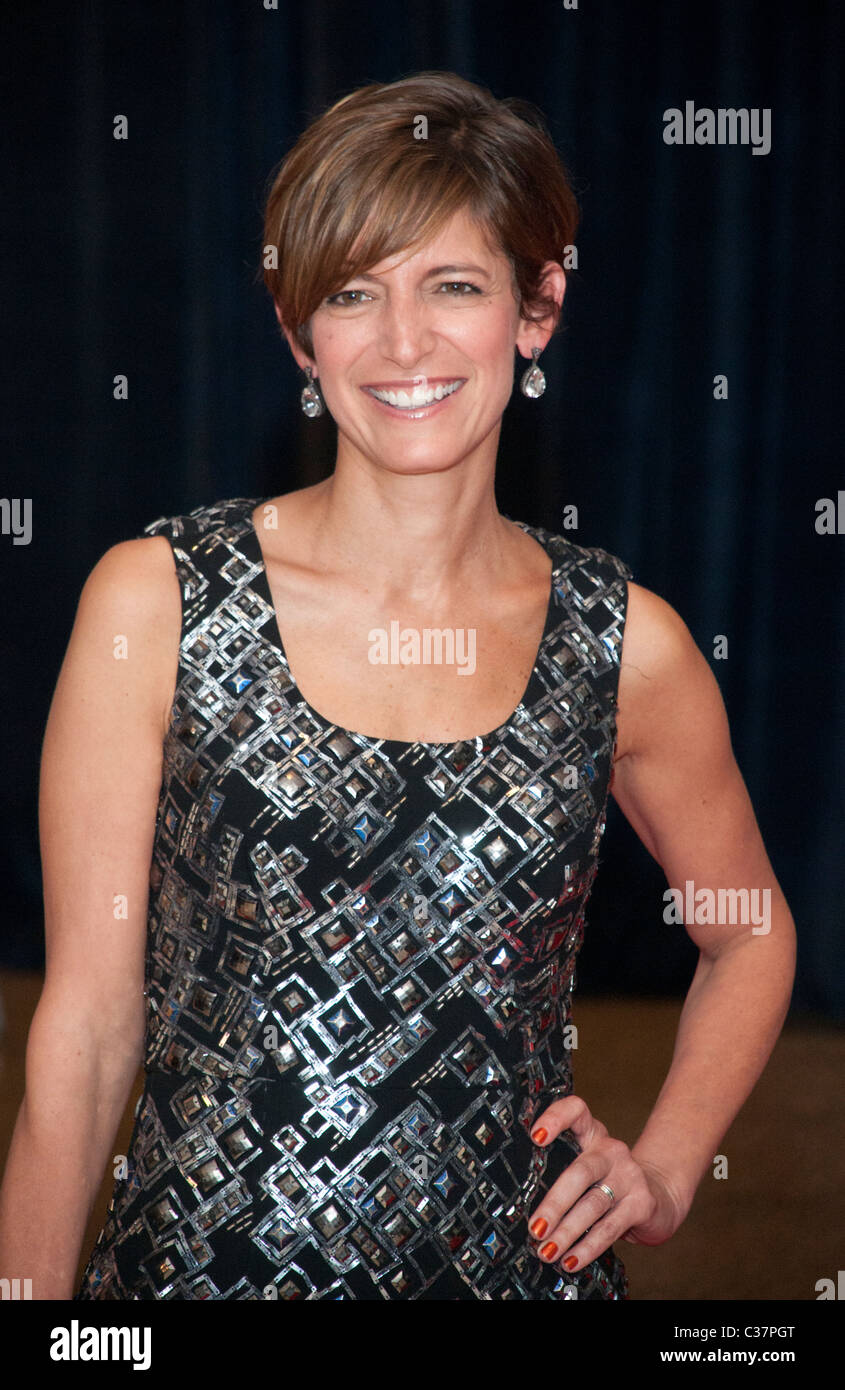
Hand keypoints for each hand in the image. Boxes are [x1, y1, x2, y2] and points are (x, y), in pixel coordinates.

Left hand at [525, 1094, 686, 1273]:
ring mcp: (629, 1175)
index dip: (556, 1118)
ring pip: (593, 1204)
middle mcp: (611, 1151)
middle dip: (554, 1203)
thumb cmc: (609, 1182)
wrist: (659, 1195)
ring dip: (567, 1232)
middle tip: (535, 1228)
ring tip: (547, 1251)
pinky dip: (587, 1248)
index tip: (535, 1136)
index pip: (576, 1111)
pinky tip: (571, 1260)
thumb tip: (520, 1205)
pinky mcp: (642, 1203)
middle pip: (579, 1172)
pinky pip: (609, 1228)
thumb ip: (561, 1172)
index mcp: (593, 1135)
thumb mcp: (588, 1167)